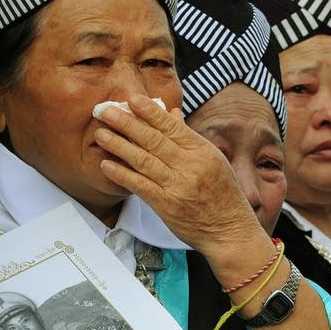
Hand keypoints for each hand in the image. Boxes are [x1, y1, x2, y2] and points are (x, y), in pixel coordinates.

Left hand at [93, 95, 267, 274]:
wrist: (230, 230)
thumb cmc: (223, 194)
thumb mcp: (214, 160)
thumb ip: (189, 138)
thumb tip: (172, 114)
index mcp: (202, 151)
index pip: (172, 126)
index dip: (150, 112)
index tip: (131, 99)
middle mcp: (190, 166)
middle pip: (153, 140)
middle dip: (126, 123)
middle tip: (104, 110)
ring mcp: (178, 186)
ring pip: (143, 160)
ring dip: (118, 145)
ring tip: (101, 133)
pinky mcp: (166, 205)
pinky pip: (140, 186)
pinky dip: (122, 174)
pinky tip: (106, 165)